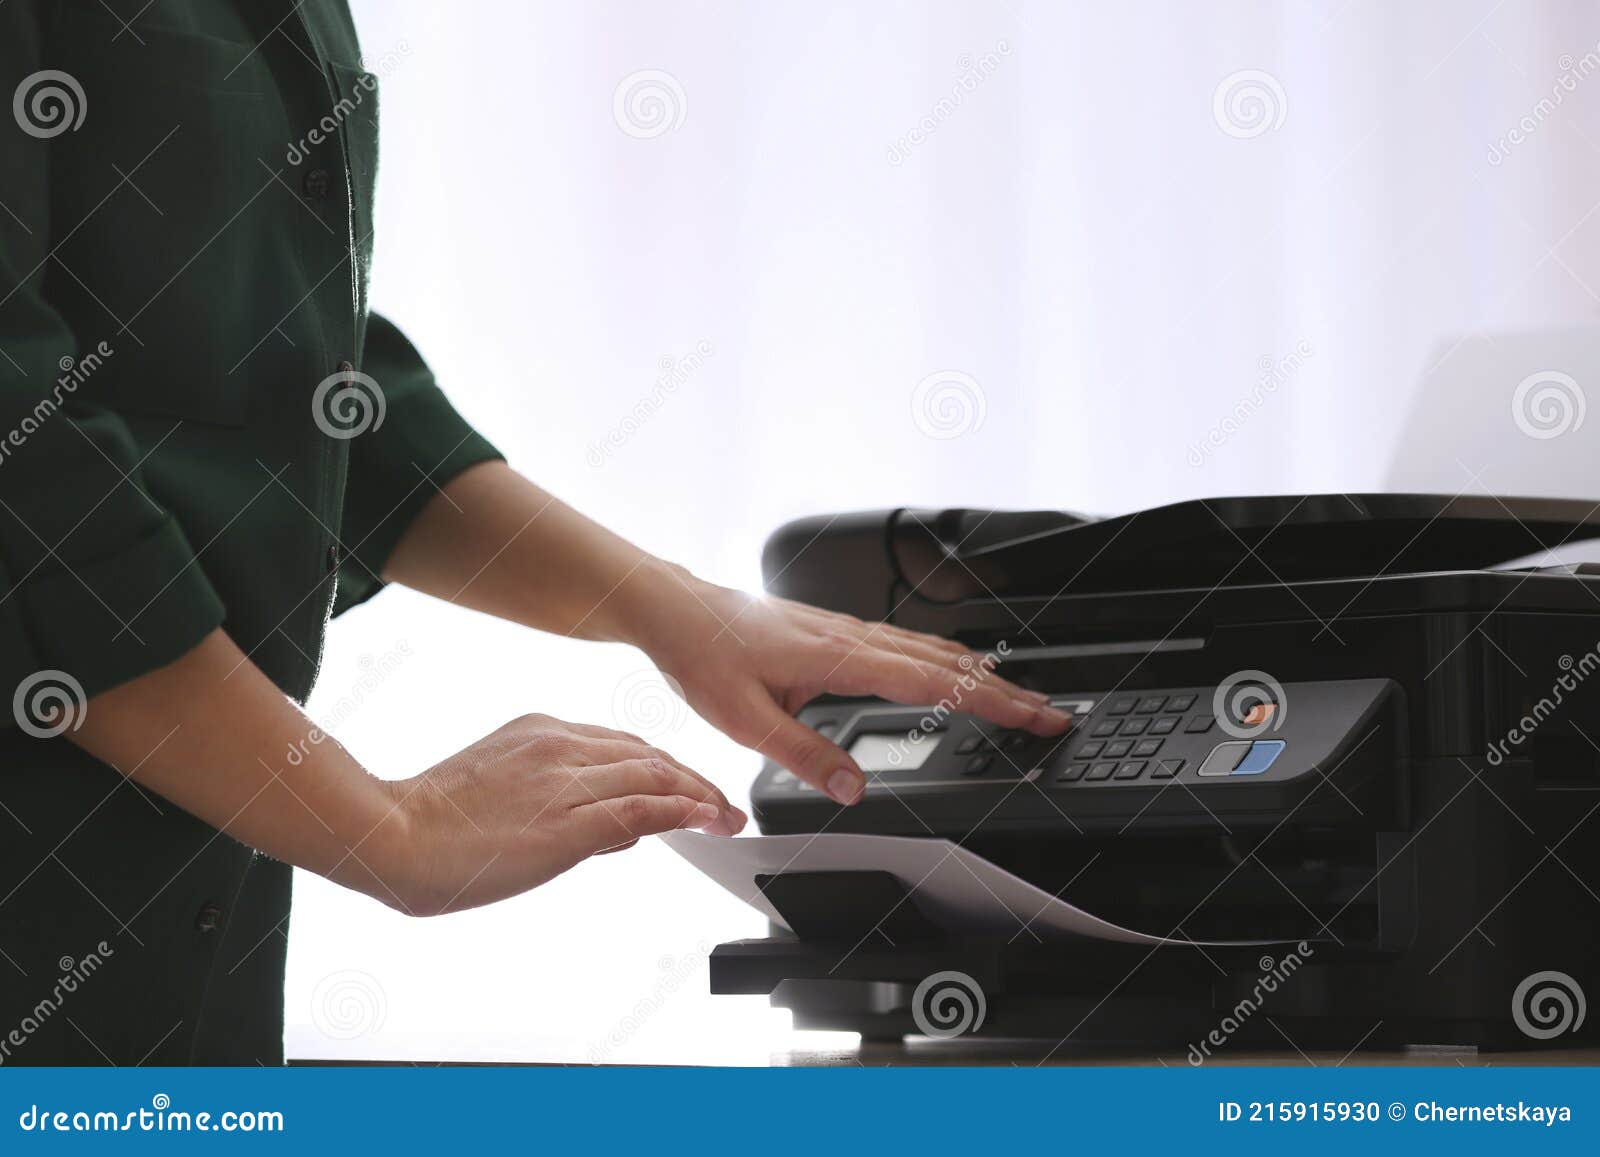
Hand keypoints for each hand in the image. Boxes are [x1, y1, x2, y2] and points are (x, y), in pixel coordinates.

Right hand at [372, 713, 745, 915]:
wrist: (389, 836)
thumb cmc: (429, 823)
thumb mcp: (504, 792)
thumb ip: (561, 801)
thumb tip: (618, 830)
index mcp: (540, 731)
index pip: (623, 745)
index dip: (664, 767)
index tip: (690, 786)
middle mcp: (559, 745)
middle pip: (648, 755)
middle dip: (692, 780)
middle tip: (723, 805)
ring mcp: (564, 781)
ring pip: (652, 776)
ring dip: (698, 796)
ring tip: (727, 816)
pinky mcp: (566, 822)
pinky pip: (638, 809)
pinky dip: (680, 811)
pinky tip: (705, 819)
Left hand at [620, 565, 1071, 804]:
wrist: (678, 611)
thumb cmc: (705, 656)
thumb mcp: (747, 722)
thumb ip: (805, 756)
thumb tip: (854, 789)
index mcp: (842, 657)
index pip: (937, 682)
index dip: (994, 702)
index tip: (1036, 716)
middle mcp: (853, 636)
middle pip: (949, 662)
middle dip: (1006, 690)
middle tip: (1050, 714)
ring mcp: (849, 630)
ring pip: (932, 649)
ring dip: (980, 673)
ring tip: (1017, 696)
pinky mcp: (838, 631)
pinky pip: (908, 643)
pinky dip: (946, 659)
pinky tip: (951, 668)